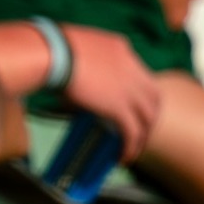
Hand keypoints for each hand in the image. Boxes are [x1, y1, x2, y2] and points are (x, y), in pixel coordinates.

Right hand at [58, 24, 161, 160]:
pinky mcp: (119, 106)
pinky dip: (130, 146)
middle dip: (148, 114)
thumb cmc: (51, 46)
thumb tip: (71, 76)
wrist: (53, 52)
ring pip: (148, 117)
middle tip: (138, 129)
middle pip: (153, 96)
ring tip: (133, 148)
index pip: (138, 72)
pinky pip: (132, 132)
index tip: (125, 103)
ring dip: (142, 134)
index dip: (135, 90)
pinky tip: (123, 157)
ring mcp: (128, 88)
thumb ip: (83, 61)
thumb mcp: (75, 47)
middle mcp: (131, 67)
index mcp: (120, 48)